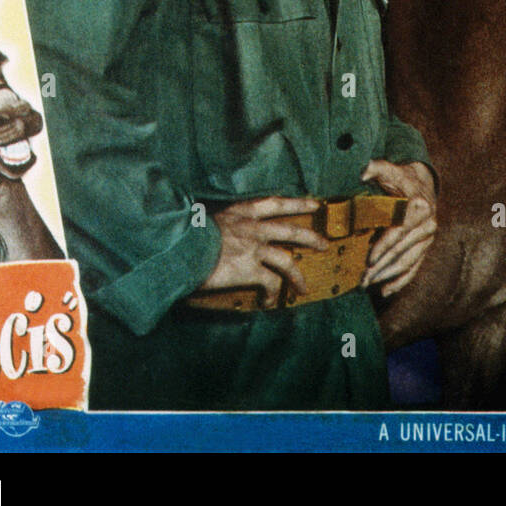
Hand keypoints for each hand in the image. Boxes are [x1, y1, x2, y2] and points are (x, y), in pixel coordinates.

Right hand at [198, 195, 328, 307]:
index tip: (315, 203)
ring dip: (298, 275)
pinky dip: (273, 294)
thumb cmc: (187, 233)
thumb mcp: (209, 219)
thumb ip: (224, 224)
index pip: (276, 203)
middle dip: (311, 237)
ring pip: (287, 260)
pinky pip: (270, 283)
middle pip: (291, 231)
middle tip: (324, 244)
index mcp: (243, 212)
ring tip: (304, 288)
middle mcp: (253, 228)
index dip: (298, 203)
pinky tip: (270, 303)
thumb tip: (223, 232)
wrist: (182, 247)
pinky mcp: (250, 270)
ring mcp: (254, 249)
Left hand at [361, 159, 436, 296]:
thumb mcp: (390, 170)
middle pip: (402, 250)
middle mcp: (428, 224)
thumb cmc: (401, 178)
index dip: (384, 246)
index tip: (369, 259)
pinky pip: (415, 266)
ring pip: (408, 262)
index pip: (399, 231)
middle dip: (381, 266)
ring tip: (369, 284)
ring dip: (388, 276)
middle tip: (362, 278)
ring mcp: (429, 237)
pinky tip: (386, 290)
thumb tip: (364, 171)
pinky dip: (401, 280)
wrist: (422, 183)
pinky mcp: (426, 246)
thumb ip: (377, 168)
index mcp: (419, 206)